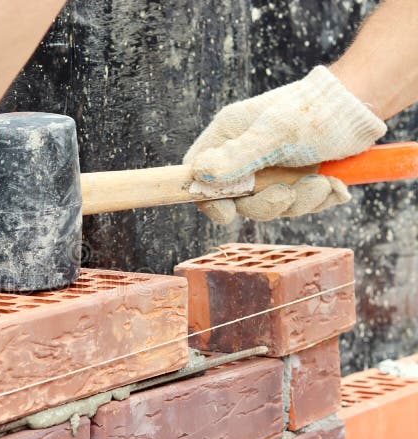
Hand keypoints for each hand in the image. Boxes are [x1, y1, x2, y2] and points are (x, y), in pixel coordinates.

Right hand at [185, 66, 386, 223]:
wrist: (361, 104)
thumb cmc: (314, 111)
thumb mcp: (275, 134)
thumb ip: (237, 157)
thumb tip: (199, 175)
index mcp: (228, 137)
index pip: (199, 174)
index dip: (207, 198)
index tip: (228, 212)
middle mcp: (245, 156)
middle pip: (238, 200)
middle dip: (267, 204)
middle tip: (289, 192)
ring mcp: (271, 169)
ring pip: (272, 205)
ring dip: (301, 200)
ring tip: (324, 182)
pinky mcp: (297, 178)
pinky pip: (299, 204)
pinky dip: (319, 199)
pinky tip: (335, 183)